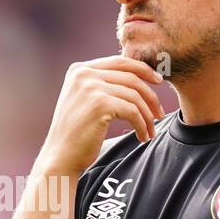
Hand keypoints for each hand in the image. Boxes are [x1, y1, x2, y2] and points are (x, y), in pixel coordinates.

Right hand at [38, 56, 164, 175]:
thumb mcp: (84, 99)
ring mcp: (91, 87)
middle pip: (131, 76)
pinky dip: (142, 125)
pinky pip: (133, 111)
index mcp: (79, 69)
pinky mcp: (100, 104)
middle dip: (150, 95)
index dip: (143, 69)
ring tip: (150, 131)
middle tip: (159, 113)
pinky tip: (142, 136)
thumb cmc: (75, 133)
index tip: (158, 82)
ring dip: (147, 115)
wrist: (60, 156)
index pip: (119, 61)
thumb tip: (137, 76)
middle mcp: (83, 74)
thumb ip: (101, 84)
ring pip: (134, 96)